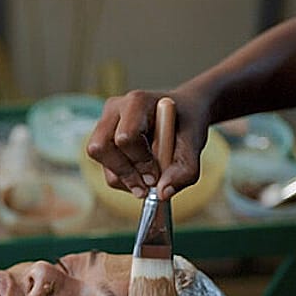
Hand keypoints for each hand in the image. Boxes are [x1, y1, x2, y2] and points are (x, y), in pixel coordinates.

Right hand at [86, 87, 211, 199]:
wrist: (184, 114)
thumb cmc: (187, 124)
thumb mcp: (195, 144)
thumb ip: (184, 169)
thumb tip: (162, 193)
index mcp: (137, 102)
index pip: (125, 137)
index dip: (139, 161)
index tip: (156, 176)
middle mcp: (115, 109)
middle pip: (100, 148)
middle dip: (124, 173)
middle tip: (147, 188)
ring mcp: (106, 123)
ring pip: (100, 160)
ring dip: (125, 178)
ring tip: (149, 179)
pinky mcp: (104, 139)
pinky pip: (105, 167)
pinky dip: (123, 178)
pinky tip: (142, 173)